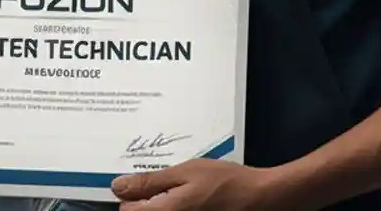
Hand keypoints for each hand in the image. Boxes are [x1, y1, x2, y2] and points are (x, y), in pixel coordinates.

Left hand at [112, 159, 282, 209]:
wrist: (262, 199)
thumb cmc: (225, 182)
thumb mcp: (186, 172)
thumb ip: (150, 182)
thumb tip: (118, 187)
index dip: (131, 196)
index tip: (144, 184)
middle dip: (146, 202)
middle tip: (166, 187)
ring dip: (162, 205)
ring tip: (183, 194)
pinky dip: (177, 209)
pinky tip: (193, 202)